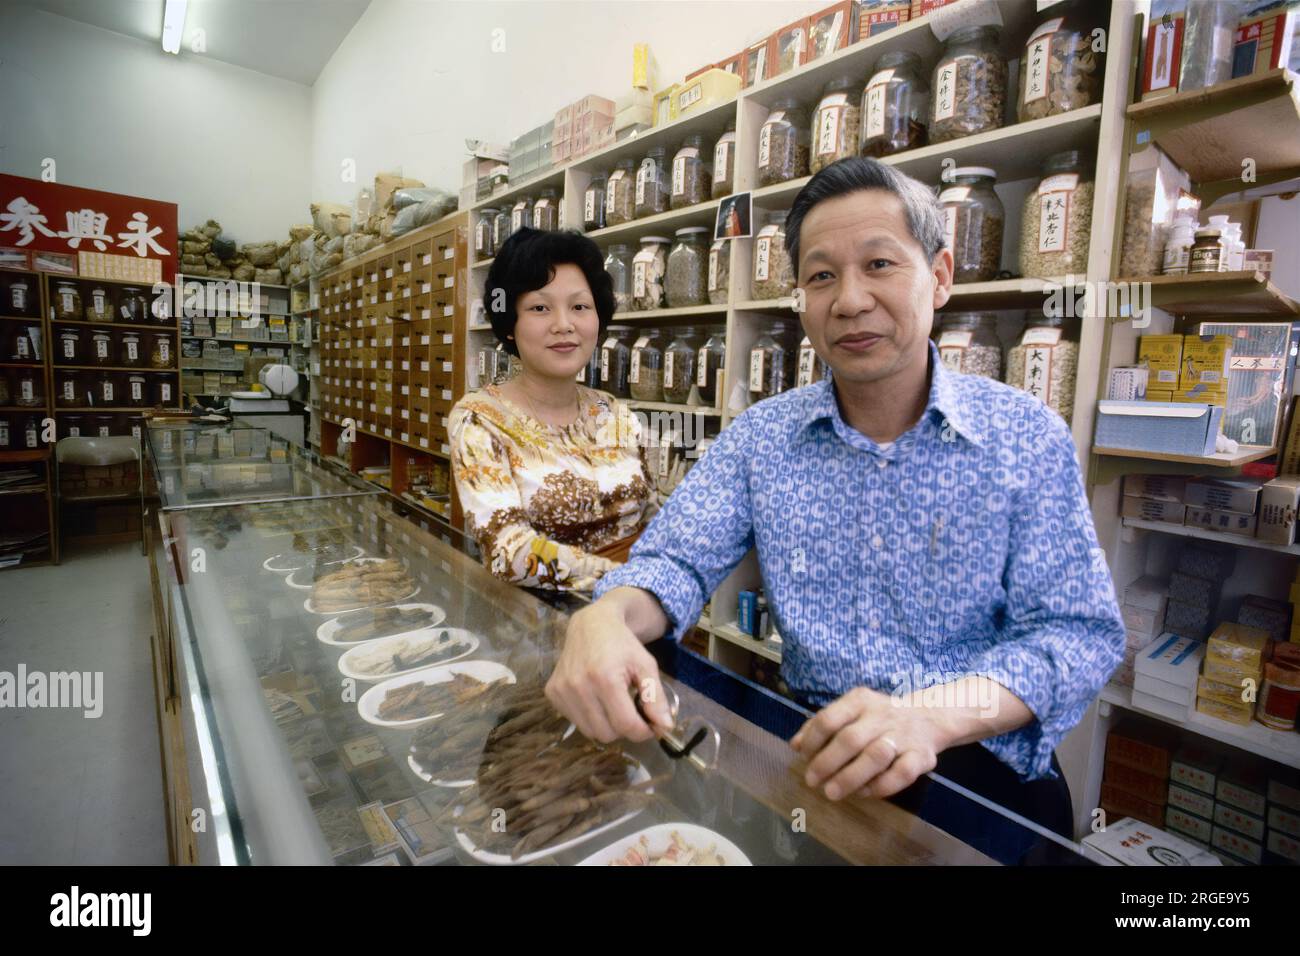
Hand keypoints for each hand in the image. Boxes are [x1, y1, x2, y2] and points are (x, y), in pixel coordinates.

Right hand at [545, 599, 673, 743]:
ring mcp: (561, 690)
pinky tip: (595, 698)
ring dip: (607, 725)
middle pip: (608, 734)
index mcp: (605, 678)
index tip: (650, 726)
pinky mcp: (552, 693)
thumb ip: (656, 697)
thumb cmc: (622, 644)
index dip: (643, 731)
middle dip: (624, 728)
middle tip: (632, 712)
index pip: (626, 725)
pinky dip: (590, 718)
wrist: (591, 624)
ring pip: (591, 732)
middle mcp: (578, 686)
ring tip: (614, 704)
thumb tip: (665, 727)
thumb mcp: (646, 665)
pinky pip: (576, 722)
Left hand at [791, 686, 952, 799]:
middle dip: (826, 763)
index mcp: (859, 701)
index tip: (803, 758)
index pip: (829, 718)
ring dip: (850, 777)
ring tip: (831, 793)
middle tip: (812, 781)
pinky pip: (901, 774)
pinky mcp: (922, 756)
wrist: (930, 715)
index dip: (812, 741)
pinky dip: (881, 787)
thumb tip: (795, 744)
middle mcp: (881, 715)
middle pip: (850, 739)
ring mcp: (903, 736)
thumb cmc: (880, 716)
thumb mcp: (852, 711)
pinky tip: (864, 793)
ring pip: (875, 756)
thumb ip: (823, 725)